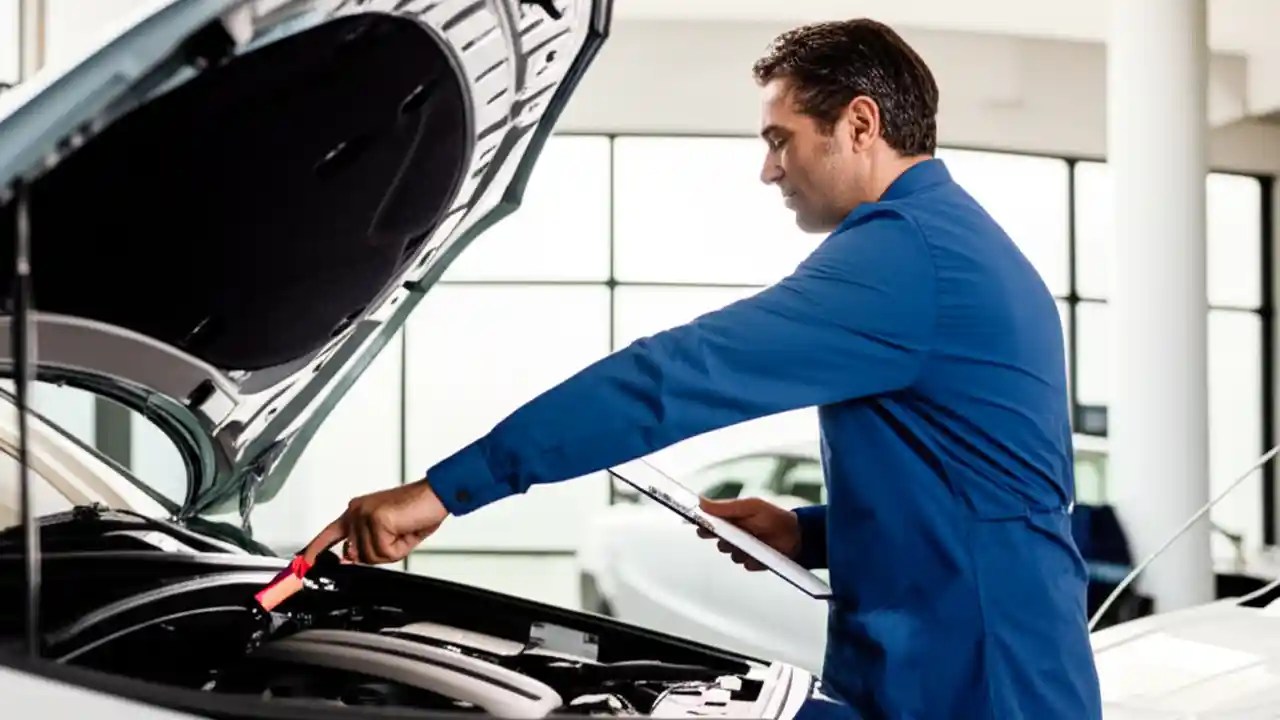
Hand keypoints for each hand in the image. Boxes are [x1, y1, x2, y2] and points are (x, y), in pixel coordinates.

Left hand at [304, 478, 448, 565]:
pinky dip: (399, 548)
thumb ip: (367, 547)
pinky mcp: (377, 519)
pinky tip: (405, 530)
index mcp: (357, 512)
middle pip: (357, 555)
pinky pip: (384, 552)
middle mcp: (356, 511)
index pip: (330, 533)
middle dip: (380, 554)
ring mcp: (364, 515)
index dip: (315, 550)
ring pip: (370, 556)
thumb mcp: (390, 535)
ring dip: (392, 551)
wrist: (436, 496)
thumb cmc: (418, 511)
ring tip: (403, 531)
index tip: (303, 563)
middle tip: (398, 536)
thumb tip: (351, 558)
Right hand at [696, 496, 800, 570]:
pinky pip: (745, 564)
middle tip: (733, 535)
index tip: (701, 525)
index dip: (703, 525)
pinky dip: (753, 559)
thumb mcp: (750, 507)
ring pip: (731, 555)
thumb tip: (701, 501)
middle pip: (718, 542)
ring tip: (754, 541)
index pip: (709, 524)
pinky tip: (762, 552)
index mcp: (730, 520)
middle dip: (724, 539)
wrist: (796, 535)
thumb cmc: (774, 517)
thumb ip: (725, 507)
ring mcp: (743, 551)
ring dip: (740, 549)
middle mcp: (734, 536)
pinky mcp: (752, 563)